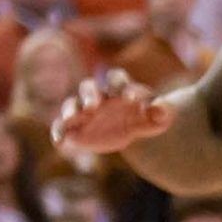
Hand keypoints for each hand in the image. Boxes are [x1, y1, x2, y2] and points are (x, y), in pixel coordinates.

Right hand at [53, 68, 171, 154]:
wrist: (130, 131)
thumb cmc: (145, 119)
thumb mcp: (159, 118)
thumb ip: (163, 111)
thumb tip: (160, 106)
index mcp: (118, 89)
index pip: (116, 79)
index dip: (122, 86)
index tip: (131, 99)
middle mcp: (98, 96)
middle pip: (89, 86)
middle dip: (90, 94)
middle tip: (94, 105)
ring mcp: (84, 110)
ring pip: (72, 103)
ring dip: (70, 109)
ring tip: (70, 118)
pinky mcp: (76, 127)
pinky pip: (62, 125)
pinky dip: (58, 131)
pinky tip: (58, 141)